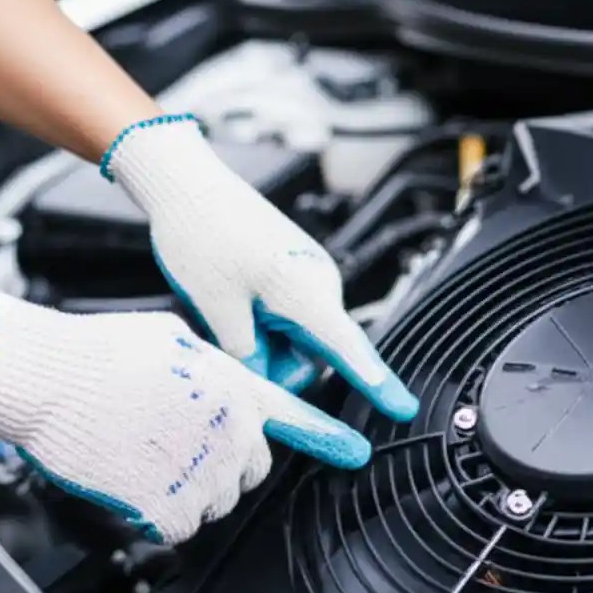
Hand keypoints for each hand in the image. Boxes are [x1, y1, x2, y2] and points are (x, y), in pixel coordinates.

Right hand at [0, 291, 371, 543]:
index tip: (356, 452)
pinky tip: (133, 483)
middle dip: (224, 467)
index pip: (294, 417)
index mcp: (234, 386)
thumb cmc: (98, 353)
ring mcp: (202, 469)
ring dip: (189, 493)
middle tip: (178, 449)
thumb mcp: (173, 339)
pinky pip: (180, 527)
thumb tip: (220, 385)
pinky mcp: (169, 504)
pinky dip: (158, 516)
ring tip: (146, 459)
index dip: (327, 437)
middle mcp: (230, 429)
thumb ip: (211, 369)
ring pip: (216, 503)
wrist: (50, 379)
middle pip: (252, 470)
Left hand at [104, 115, 418, 420]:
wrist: (188, 183)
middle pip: (314, 355)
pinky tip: (235, 299)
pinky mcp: (296, 273)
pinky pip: (290, 317)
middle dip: (275, 361)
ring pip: (299, 338)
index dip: (377, 384)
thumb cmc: (201, 235)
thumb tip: (263, 386)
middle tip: (228, 335)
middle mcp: (319, 283)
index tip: (404, 409)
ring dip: (266, 341)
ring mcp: (309, 276)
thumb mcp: (216, 308)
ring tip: (227, 307)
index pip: (349, 349)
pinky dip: (265, 322)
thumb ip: (246, 355)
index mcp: (305, 291)